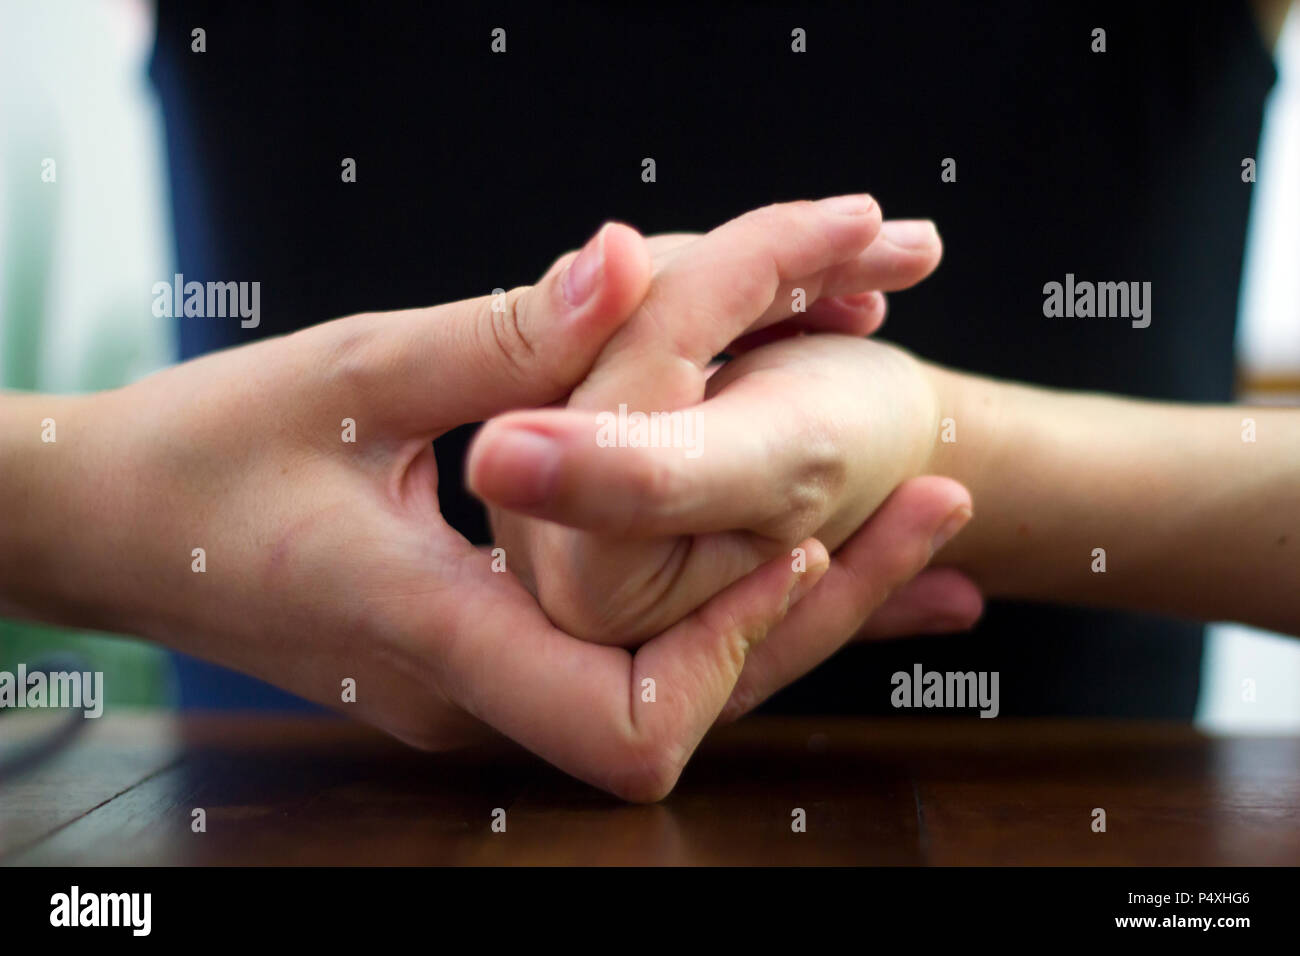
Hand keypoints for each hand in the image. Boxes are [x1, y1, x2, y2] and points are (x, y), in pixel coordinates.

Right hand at [1, 206, 903, 800]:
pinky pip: (629, 649)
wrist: (115, 531)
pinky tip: (808, 544)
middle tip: (937, 509)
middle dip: (819, 616)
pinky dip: (725, 598)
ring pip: (674, 684)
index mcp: (436, 639)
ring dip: (794, 606)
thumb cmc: (206, 457)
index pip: (627, 720)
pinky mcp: (480, 659)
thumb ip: (502, 337)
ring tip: (914, 521)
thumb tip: (628, 264)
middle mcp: (474, 694)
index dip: (731, 645)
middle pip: (686, 707)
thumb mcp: (352, 377)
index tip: (802, 546)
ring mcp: (480, 689)